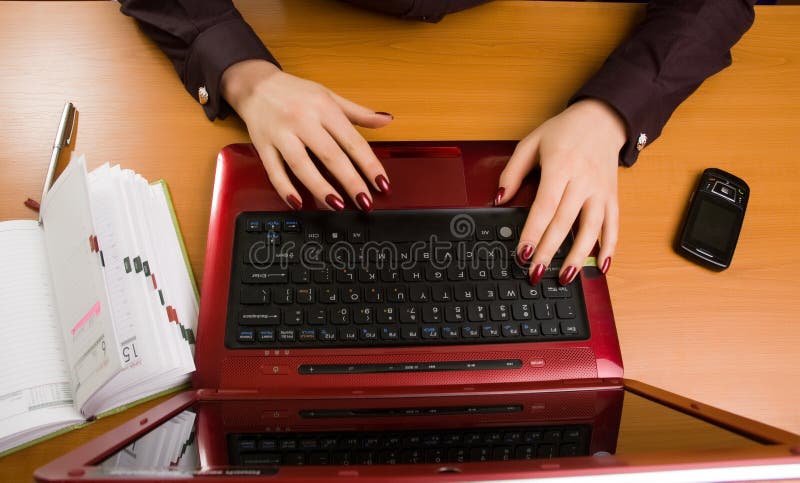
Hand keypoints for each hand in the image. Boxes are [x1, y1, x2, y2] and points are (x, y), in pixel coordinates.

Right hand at [220, 60, 393, 210]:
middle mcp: (303, 120)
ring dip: (320, 187)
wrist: (255, 84)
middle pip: (330, 155)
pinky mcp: (263, 145)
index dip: (369, 165)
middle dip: (350, 181)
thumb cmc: (295, 92)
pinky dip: (285, 188)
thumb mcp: (329, 96)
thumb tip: (387, 119)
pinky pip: (274, 170)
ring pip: (301, 165)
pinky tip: (298, 202)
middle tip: (365, 202)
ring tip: (337, 205)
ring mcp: (281, 133)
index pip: (352, 141)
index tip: (382, 184)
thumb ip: (359, 113)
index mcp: (324, 108)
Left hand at [495, 98, 625, 284]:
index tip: (523, 253)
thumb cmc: (564, 131)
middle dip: (549, 251)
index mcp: (561, 166)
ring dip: (578, 257)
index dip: (534, 232)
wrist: (603, 118)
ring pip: (591, 229)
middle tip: (536, 273)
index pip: (545, 206)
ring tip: (565, 277)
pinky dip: (610, 248)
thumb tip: (499, 199)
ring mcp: (600, 191)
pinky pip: (613, 225)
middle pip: (565, 222)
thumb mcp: (531, 143)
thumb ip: (513, 171)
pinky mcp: (613, 196)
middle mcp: (583, 181)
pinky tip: (602, 266)